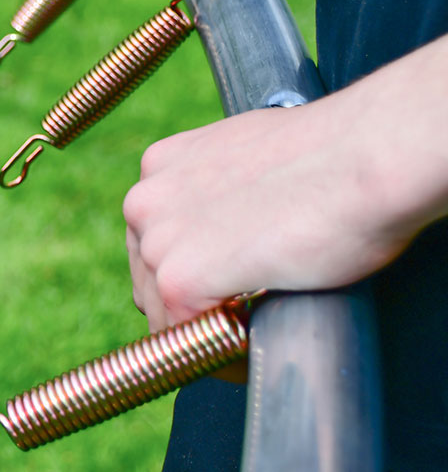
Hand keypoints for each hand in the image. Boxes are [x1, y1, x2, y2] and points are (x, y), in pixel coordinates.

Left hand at [122, 49, 447, 331]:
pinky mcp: (181, 279)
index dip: (191, 270)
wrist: (368, 157)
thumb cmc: (335, 158)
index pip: (156, 239)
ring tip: (251, 335)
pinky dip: (219, 357)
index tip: (221, 290)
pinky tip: (253, 350)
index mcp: (163, 166)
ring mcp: (157, 241)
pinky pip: (186, 342)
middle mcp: (147, 200)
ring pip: (164, 314)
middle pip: (150, 278)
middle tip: (239, 320)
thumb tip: (235, 222)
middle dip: (190, 304)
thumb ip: (226, 192)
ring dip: (204, 332)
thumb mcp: (255, 159)